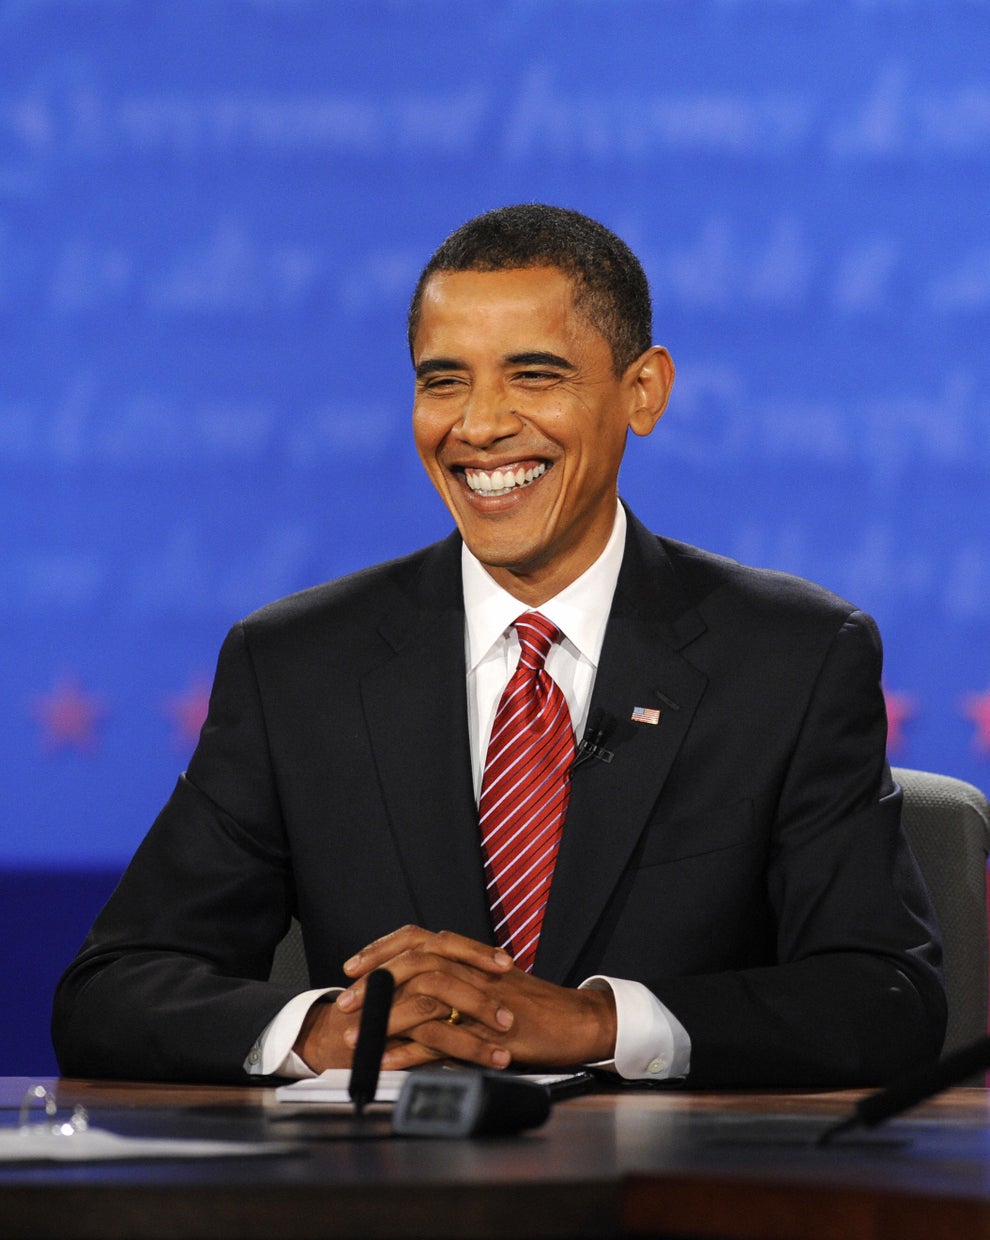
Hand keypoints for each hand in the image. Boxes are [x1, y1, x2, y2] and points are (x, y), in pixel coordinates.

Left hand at [311, 925, 617, 1072]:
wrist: (577, 1021)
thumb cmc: (532, 1005)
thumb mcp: (488, 985)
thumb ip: (454, 983)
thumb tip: (411, 991)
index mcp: (468, 957)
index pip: (416, 939)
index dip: (381, 949)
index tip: (352, 967)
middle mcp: (472, 970)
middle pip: (414, 963)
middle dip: (374, 982)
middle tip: (346, 1002)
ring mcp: (481, 1000)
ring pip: (425, 998)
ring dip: (385, 1017)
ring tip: (357, 1037)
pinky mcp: (491, 1032)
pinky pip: (445, 1040)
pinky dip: (412, 1051)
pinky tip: (390, 1061)